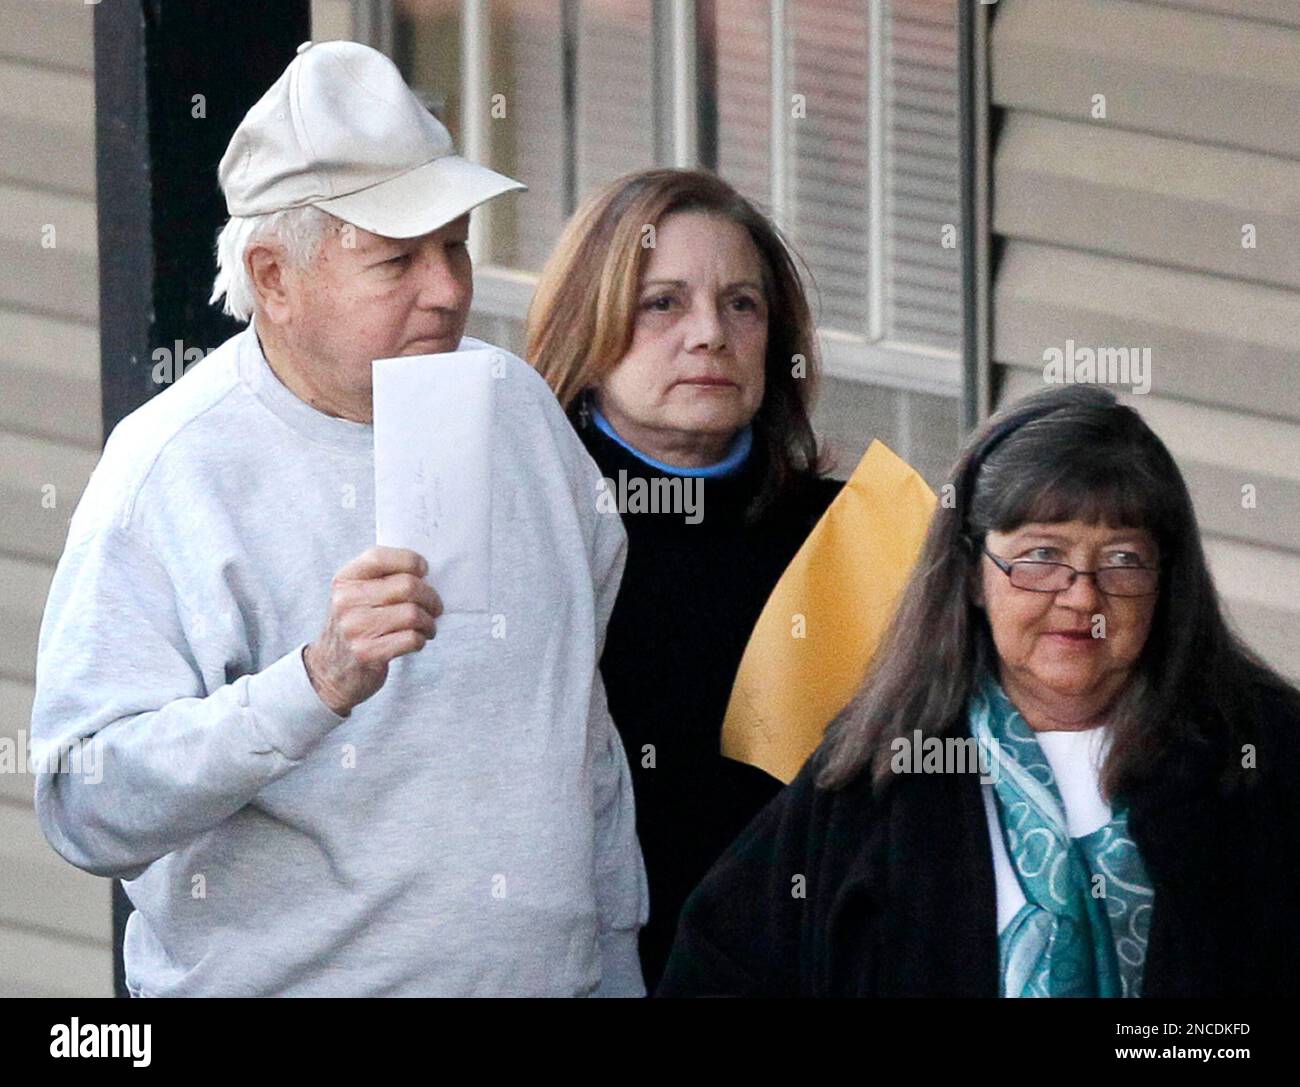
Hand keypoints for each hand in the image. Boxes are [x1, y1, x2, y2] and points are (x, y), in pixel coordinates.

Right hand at [304, 546, 442, 716]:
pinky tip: (417, 640)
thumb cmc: (355, 627)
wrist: (330, 671)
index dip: (409, 560)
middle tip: (435, 606)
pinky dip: (421, 639)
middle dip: (430, 597)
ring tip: (428, 626)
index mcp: (344, 580)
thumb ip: (381, 579)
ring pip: (413, 614)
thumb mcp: (355, 596)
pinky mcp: (366, 653)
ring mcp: (354, 628)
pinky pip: (411, 639)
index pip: (379, 557)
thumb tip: (425, 572)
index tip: (424, 571)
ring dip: (429, 622)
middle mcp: (345, 601)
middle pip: (407, 586)